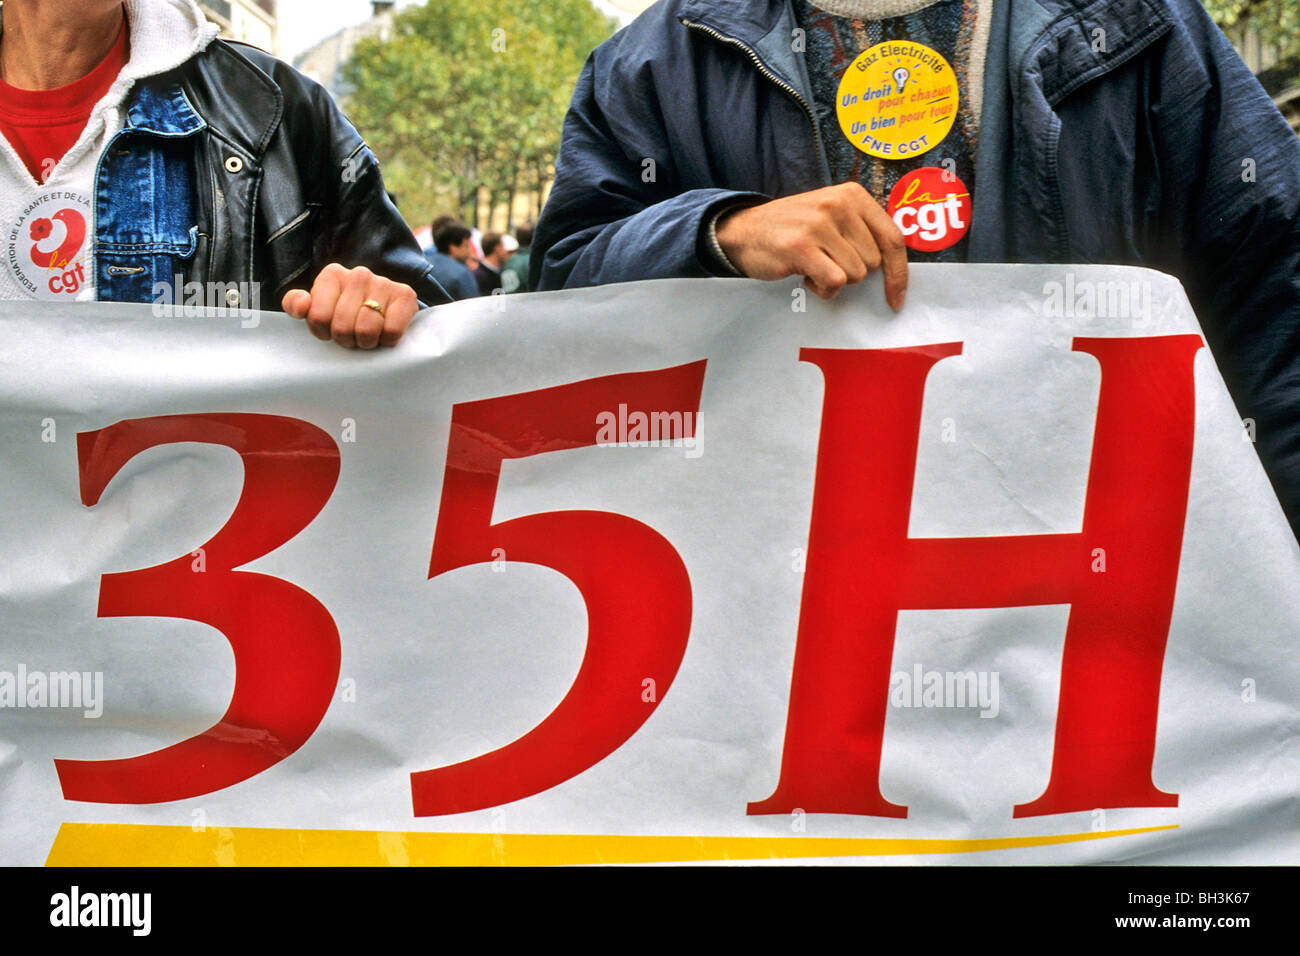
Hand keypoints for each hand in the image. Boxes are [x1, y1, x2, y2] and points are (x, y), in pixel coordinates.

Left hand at [281, 263, 419, 348]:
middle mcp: (358, 274)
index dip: (323, 333)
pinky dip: (387, 340)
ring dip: (367, 342)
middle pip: (342, 327)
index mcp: (332, 275)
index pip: (317, 317)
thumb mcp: (318, 306)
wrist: (388, 307)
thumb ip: (296, 304)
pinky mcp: (405, 296)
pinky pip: (391, 331)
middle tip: (352, 336)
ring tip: (368, 336)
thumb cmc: (347, 311)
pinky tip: (384, 332)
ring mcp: (383, 283)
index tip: (330, 331)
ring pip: (367, 330)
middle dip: (346, 340)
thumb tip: (302, 303)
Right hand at [715, 182, 907, 308]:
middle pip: (873, 262)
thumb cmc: (792, 229)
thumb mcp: (831, 215)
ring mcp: (819, 225)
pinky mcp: (801, 247)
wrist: (742, 231)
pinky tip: (806, 278)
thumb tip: (895, 266)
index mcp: (852, 195)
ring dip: (835, 281)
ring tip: (813, 267)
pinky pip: (834, 282)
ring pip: (855, 275)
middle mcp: (839, 204)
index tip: (896, 297)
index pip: (892, 237)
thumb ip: (861, 230)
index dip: (899, 273)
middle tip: (827, 262)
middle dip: (853, 272)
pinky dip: (823, 289)